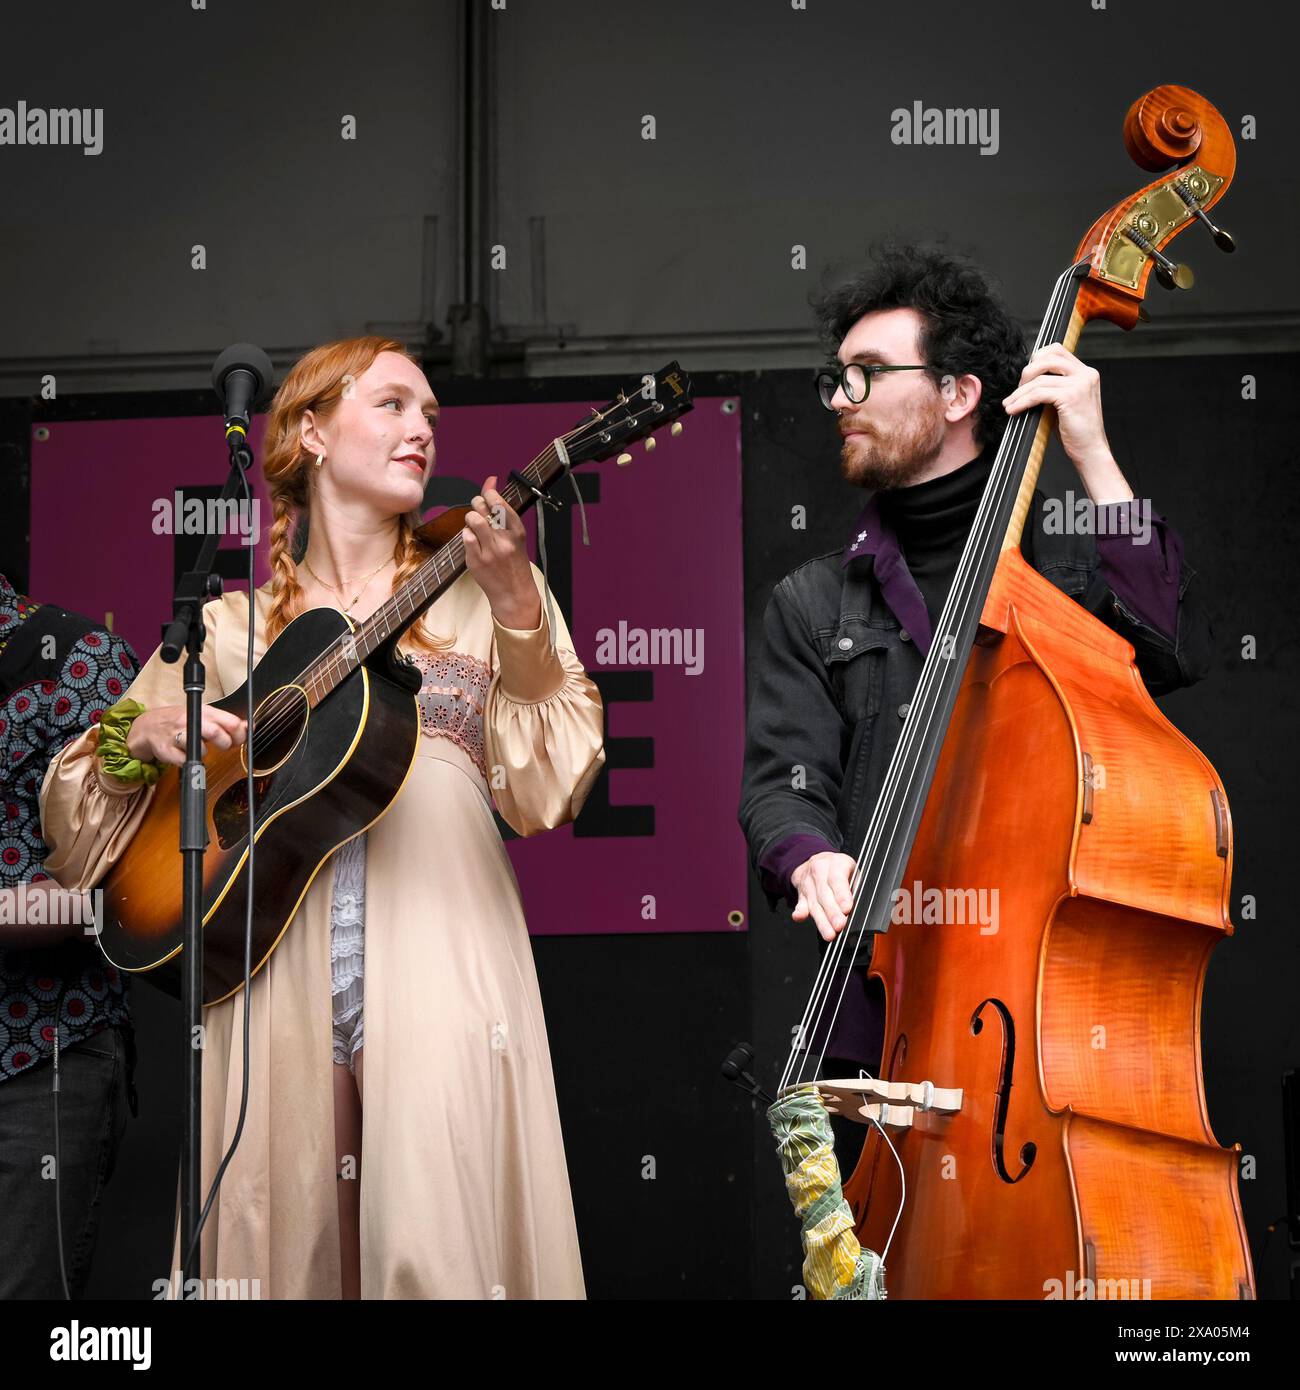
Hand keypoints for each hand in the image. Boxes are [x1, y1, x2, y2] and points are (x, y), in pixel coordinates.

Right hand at [124, 704, 246, 766]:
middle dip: (225, 744)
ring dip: (203, 752)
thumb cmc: (179, 721)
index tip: (239, 739)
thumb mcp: (203, 716)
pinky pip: (185, 761)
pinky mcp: (166, 750)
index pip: (230, 721)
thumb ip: (225, 721)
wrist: (148, 727)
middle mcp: (189, 720)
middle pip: (216, 733)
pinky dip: (188, 761)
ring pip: (201, 749)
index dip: (240, 733)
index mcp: (202, 711)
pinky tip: (184, 753)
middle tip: (222, 746)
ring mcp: (176, 735)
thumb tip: (248, 726)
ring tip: (197, 747)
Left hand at [461, 475, 541, 629]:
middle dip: (477, 504)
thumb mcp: (515, 536)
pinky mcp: (476, 561)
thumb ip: (502, 510)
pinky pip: (465, 537)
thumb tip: (491, 480)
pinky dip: (467, 535)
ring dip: (470, 519)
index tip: (487, 494)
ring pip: (473, 519)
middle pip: (483, 507)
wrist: (514, 594)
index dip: (489, 492)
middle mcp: (504, 540)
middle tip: (479, 511)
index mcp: (517, 532)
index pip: (499, 502)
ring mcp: (490, 551)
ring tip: (475, 526)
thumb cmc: (514, 563)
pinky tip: (473, 541)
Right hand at [790, 851, 857, 941]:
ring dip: (821, 920)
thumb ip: (855, 887)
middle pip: (824, 894)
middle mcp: (819, 872)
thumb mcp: (853, 871)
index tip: (847, 909)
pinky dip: (799, 911)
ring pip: (815, 903)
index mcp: (836, 864)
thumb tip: (860, 906)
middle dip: (832, 913)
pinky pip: (800, 903)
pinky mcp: (801, 893)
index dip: (841, 895)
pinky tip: (799, 917)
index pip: (837, 880)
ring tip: (829, 934)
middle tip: (839, 926)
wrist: (817, 861)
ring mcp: (808, 883)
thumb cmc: (839, 869)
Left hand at [1001, 343, 1120, 479]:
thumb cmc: (1075, 430)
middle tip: (1016, 392)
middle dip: (1026, 374)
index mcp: (1086, 372)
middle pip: (1047, 358)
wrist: (1090, 450)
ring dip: (1019, 393)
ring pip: (1039, 379)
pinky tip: (1014, 410)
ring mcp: (1080, 383)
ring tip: (1009, 405)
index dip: (1037, 359)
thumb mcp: (1063, 402)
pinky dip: (1022, 402)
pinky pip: (1039, 394)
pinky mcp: (1071, 396)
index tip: (1025, 377)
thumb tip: (1026, 380)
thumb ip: (1052, 386)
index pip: (1057, 350)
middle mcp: (1086, 374)